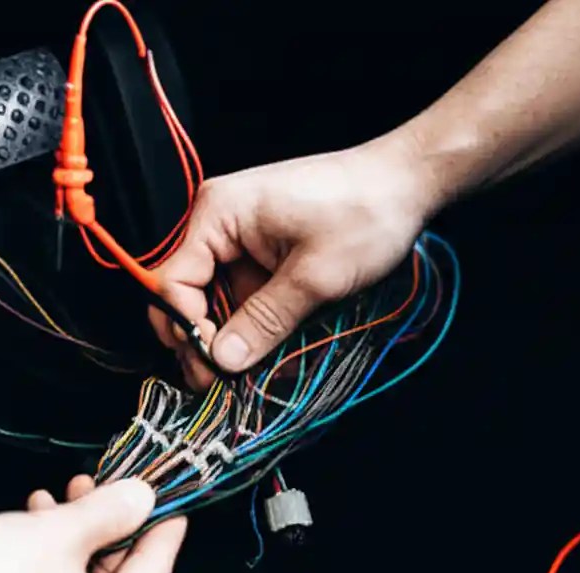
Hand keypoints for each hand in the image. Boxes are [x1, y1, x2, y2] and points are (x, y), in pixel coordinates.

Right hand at [0, 476, 185, 572]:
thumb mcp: (58, 531)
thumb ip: (108, 511)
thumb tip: (140, 499)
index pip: (157, 567)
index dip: (160, 523)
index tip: (167, 499)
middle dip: (102, 528)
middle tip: (92, 487)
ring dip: (68, 547)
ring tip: (47, 505)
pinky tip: (22, 540)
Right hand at [149, 133, 438, 387]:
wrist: (406, 183)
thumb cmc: (364, 213)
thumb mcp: (314, 276)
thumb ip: (264, 320)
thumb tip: (222, 360)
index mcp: (219, 214)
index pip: (173, 282)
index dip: (187, 329)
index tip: (214, 367)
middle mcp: (219, 223)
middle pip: (187, 295)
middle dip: (204, 340)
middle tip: (223, 382)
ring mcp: (239, 239)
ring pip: (216, 303)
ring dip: (233, 339)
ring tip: (254, 375)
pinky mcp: (261, 253)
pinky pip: (243, 297)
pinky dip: (255, 326)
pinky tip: (273, 352)